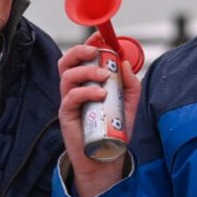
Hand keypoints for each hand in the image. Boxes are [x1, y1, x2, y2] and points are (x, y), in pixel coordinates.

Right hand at [58, 42, 141, 196]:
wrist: (105, 159)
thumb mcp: (128, 104)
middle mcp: (75, 89)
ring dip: (86, 70)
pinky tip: (100, 94)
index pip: (81, 58)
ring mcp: (69, 102)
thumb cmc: (113, 131)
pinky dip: (86, 91)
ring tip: (104, 76)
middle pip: (66, 61)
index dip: (88, 44)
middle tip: (96, 51)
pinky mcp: (67, 115)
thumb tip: (125, 63)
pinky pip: (71, 97)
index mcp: (86, 83)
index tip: (100, 37)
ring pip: (67, 75)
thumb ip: (130, 85)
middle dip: (80, 51)